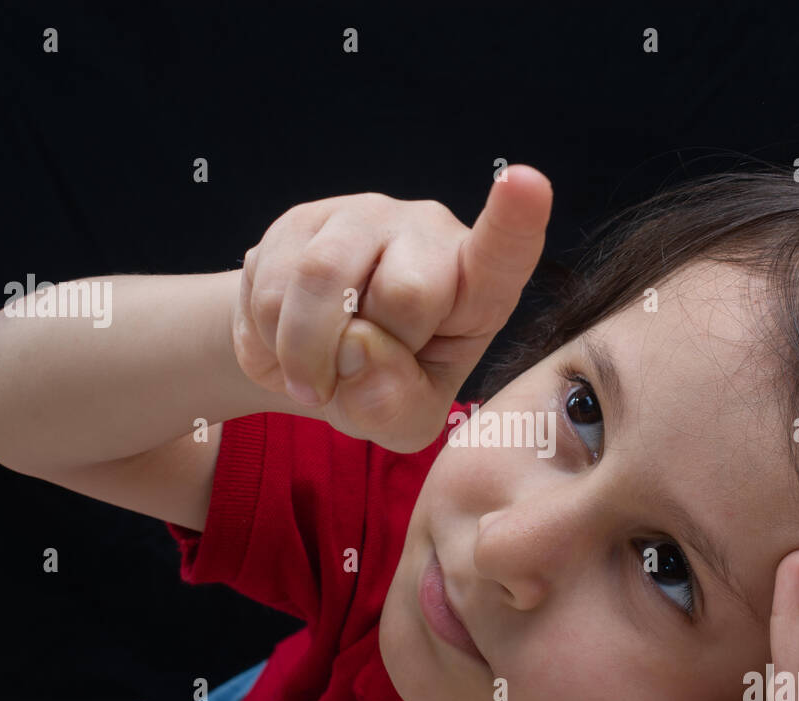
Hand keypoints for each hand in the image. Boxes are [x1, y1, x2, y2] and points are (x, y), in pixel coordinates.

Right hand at [232, 166, 551, 452]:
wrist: (307, 361)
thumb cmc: (380, 385)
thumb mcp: (404, 420)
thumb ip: (396, 403)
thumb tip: (359, 347)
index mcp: (477, 286)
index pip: (502, 250)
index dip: (515, 219)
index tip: (527, 183)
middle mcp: (428, 234)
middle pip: (405, 294)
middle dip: (370, 356)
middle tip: (354, 377)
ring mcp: (363, 218)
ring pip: (325, 281)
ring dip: (307, 354)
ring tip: (314, 374)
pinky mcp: (300, 220)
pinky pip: (270, 286)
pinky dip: (270, 339)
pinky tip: (286, 342)